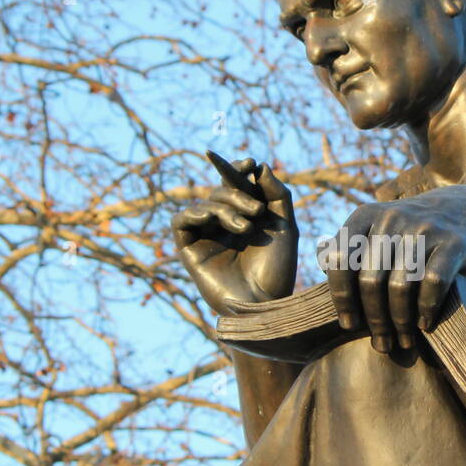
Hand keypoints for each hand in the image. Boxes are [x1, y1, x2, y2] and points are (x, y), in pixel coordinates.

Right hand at [172, 153, 297, 315]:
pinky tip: (209, 217)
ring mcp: (205, 236)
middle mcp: (223, 225)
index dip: (238, 169)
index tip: (250, 163)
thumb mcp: (286, 226)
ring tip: (246, 227)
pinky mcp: (189, 250)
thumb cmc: (277, 270)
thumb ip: (277, 194)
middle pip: (221, 192)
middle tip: (256, 211)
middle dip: (237, 194)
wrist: (264, 303)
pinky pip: (180, 221)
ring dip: (224, 208)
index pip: (235, 184)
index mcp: (245, 217)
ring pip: (204, 204)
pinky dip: (192, 213)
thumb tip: (259, 166)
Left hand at [325, 185, 465, 352]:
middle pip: (370, 281)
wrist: (464, 211)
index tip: (349, 325)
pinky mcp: (453, 242)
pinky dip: (426, 309)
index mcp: (365, 215)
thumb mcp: (376, 229)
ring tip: (402, 341)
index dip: (341, 298)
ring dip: (400, 322)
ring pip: (401, 286)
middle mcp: (391, 217)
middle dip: (374, 319)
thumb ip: (350, 250)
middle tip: (381, 344)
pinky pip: (433, 284)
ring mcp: (423, 229)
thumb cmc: (409, 233)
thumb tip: (320, 275)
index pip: (340, 260)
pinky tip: (424, 325)